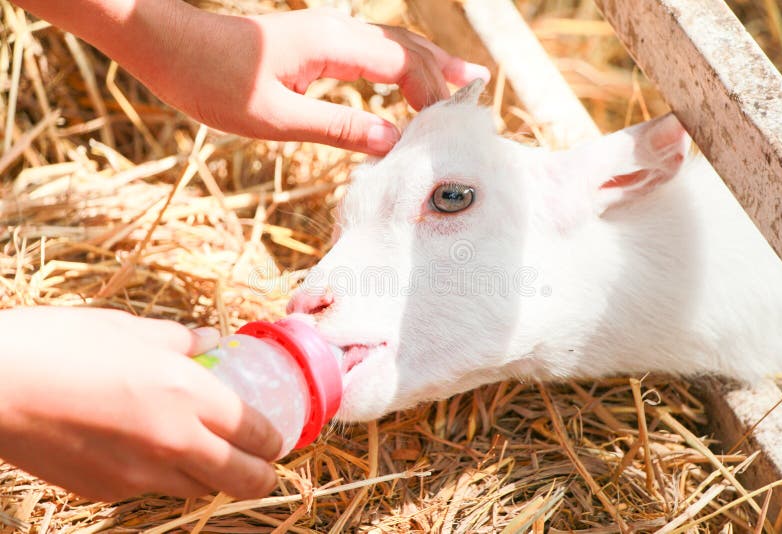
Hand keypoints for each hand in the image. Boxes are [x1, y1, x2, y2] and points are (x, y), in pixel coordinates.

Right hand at [0, 306, 281, 500]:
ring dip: (212, 477)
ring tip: (206, 454)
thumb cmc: (62, 345)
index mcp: (189, 396)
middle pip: (243, 479)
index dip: (274, 439)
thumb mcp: (129, 329)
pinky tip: (146, 452)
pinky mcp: (105, 492)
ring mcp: (139, 476)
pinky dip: (162, 478)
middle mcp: (174, 442)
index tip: (276, 436)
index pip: (257, 432)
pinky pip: (150, 491)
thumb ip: (179, 341)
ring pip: (198, 490)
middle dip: (260, 474)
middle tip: (260, 462)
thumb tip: (209, 342)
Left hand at [150, 7, 489, 153]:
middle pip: (404, 45)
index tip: (446, 127)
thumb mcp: (275, 118)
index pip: (401, 65)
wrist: (169, 47)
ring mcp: (325, 35)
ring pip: (390, 44)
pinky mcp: (314, 45)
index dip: (430, 93)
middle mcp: (335, 32)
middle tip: (477, 87)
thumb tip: (392, 142)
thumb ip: (337, 128)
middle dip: (442, 67)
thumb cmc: (212, 82)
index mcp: (331, 46)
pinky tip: (402, 82)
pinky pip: (369, 51)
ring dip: (425, 61)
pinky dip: (397, 66)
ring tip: (459, 78)